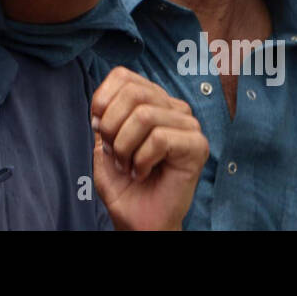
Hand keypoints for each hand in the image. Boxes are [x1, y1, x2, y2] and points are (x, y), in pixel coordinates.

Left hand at [91, 67, 207, 229]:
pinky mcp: (197, 146)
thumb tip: (101, 104)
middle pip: (133, 92)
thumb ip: (104, 115)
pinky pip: (160, 139)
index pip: (123, 76)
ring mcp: (188, 125)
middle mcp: (172, 107)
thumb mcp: (103, 143)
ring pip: (144, 115)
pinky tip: (142, 173)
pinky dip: (141, 160)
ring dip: (125, 147)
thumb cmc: (124, 183)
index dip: (102, 100)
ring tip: (128, 166)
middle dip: (111, 126)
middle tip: (114, 154)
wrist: (138, 219)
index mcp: (151, 100)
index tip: (98, 130)